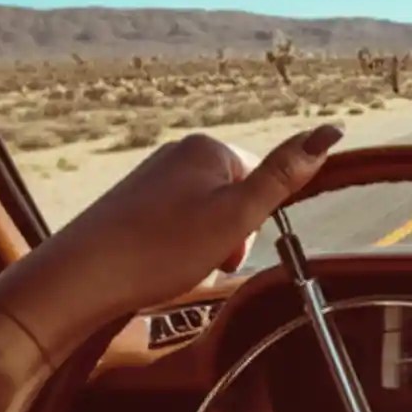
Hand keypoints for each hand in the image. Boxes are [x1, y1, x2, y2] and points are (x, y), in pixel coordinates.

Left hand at [0, 125, 342, 363]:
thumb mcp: (237, 217)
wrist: (80, 279)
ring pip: (208, 216)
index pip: (263, 180)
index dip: (256, 222)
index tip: (231, 245)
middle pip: (236, 198)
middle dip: (231, 237)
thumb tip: (331, 131)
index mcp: (208, 148)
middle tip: (206, 260)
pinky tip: (160, 266)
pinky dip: (178, 250)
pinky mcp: (134, 203)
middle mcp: (179, 154)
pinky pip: (179, 225)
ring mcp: (154, 178)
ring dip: (206, 247)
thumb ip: (284, 175)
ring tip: (178, 267)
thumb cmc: (160, 249)